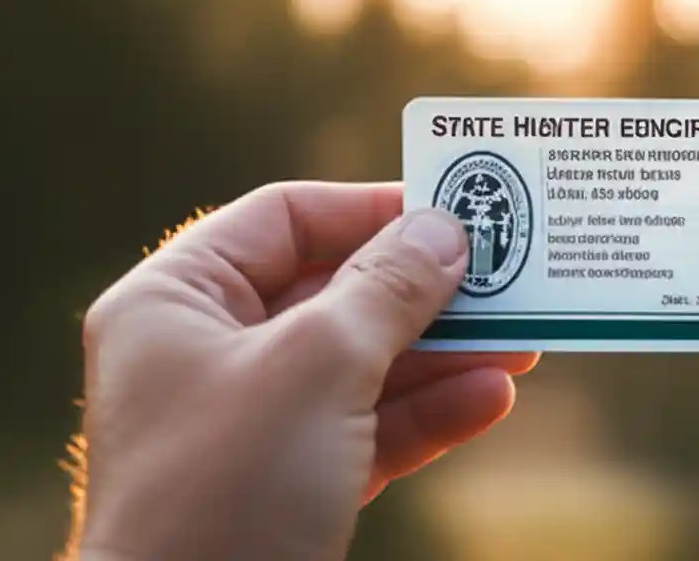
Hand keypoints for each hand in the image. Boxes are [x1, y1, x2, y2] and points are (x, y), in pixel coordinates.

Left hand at [79, 182, 537, 559]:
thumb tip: (444, 230)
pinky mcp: (287, 484)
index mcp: (176, 303)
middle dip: (425, 293)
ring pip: (362, 366)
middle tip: (505, 281)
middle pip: (335, 293)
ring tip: (522, 344)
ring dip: (443, 356)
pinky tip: (491, 402)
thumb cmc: (228, 489)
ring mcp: (249, 424)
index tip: (452, 210)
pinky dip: (427, 415)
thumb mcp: (317, 367)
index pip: (282, 219)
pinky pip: (367, 429)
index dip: (370, 208)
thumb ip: (387, 290)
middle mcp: (208, 354)